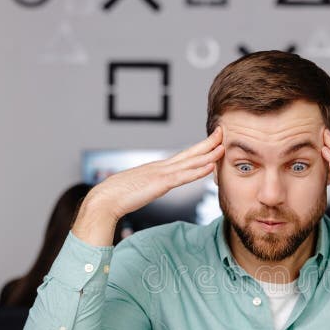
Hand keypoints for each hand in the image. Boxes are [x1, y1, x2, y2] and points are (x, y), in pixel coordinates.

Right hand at [73, 128, 223, 245]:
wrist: (106, 198)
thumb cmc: (119, 195)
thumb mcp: (141, 188)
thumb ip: (151, 185)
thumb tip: (156, 187)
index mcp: (158, 168)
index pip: (184, 156)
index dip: (199, 148)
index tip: (213, 141)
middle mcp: (162, 167)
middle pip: (190, 152)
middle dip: (208, 142)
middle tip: (223, 131)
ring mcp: (161, 174)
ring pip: (190, 162)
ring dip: (208, 154)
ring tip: (223, 146)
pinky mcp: (160, 184)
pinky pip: (183, 176)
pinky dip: (198, 171)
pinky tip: (210, 166)